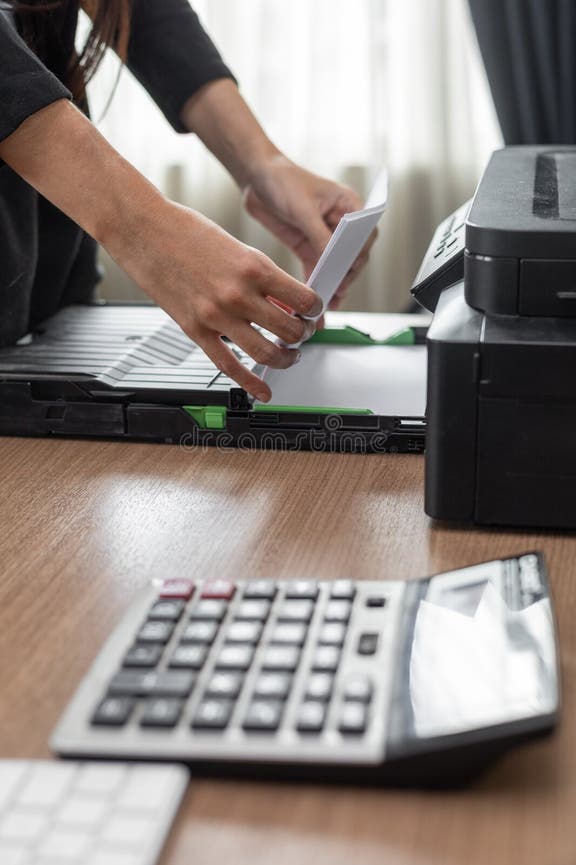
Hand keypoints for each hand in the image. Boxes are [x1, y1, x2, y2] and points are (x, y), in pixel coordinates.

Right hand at [108, 200, 320, 401]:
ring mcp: (217, 315)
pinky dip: (251, 383)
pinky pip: (230, 365)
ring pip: (266, 353)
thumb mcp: (235, 247)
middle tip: (302, 335)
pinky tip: (262, 390)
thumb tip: (283, 302)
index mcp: (255, 266)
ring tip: (288, 356)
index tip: (313, 314)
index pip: (304, 299)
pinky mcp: (196, 330)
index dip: (315, 311)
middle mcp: (239, 293)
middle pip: (290, 330)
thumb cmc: (185, 231)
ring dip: (285, 359)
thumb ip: (260, 277)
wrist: (142, 229)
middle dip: (303, 336)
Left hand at [243, 154, 376, 308]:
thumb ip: (320, 236)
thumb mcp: (303, 209)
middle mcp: (341, 222)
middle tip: (336, 293)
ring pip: (335, 266)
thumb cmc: (284, 181)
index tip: (349, 270)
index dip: (360, 255)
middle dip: (345, 275)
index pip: (365, 235)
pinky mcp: (308, 246)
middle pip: (352, 255)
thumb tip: (333, 261)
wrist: (256, 177)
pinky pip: (317, 269)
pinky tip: (312, 297)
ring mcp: (324, 236)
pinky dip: (315, 283)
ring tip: (326, 304)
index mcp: (349, 205)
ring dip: (331, 284)